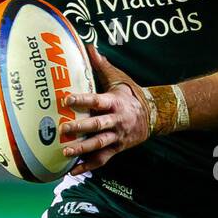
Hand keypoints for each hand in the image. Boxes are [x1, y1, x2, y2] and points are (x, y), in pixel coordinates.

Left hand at [60, 46, 151, 171]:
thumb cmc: (131, 95)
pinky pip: (101, 159)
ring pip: (99, 145)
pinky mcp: (117, 148)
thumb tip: (89, 46)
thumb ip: (102, 66)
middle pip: (97, 125)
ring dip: (82, 149)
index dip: (82, 100)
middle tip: (62, 129)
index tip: (66, 99)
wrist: (155, 115)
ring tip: (65, 151)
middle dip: (80, 128)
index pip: (97, 101)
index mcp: (114, 102)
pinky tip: (72, 171)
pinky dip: (87, 166)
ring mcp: (117, 136)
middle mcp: (116, 120)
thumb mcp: (119, 79)